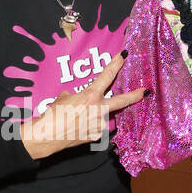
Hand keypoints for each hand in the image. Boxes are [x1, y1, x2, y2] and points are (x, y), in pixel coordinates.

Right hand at [20, 51, 144, 159]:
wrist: (46, 137)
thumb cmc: (52, 115)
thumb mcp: (63, 98)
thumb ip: (76, 96)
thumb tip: (79, 99)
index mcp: (91, 96)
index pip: (107, 76)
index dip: (116, 64)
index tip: (125, 55)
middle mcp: (99, 110)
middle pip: (122, 101)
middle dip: (135, 96)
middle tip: (145, 91)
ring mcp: (99, 125)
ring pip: (103, 115)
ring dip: (95, 114)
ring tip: (78, 118)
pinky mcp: (96, 136)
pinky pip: (96, 126)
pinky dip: (89, 124)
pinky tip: (78, 126)